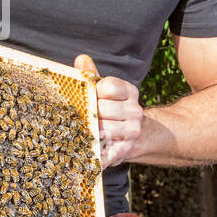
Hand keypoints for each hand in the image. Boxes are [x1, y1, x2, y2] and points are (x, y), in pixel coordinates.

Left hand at [75, 54, 143, 168]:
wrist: (134, 136)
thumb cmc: (112, 109)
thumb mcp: (104, 91)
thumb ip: (92, 76)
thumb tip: (81, 59)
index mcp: (130, 92)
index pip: (109, 87)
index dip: (95, 91)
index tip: (92, 96)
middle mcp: (135, 111)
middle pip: (103, 109)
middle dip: (90, 113)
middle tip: (83, 116)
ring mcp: (132, 132)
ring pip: (104, 129)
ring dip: (91, 131)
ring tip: (84, 132)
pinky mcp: (125, 149)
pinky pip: (110, 153)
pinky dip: (100, 157)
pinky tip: (92, 158)